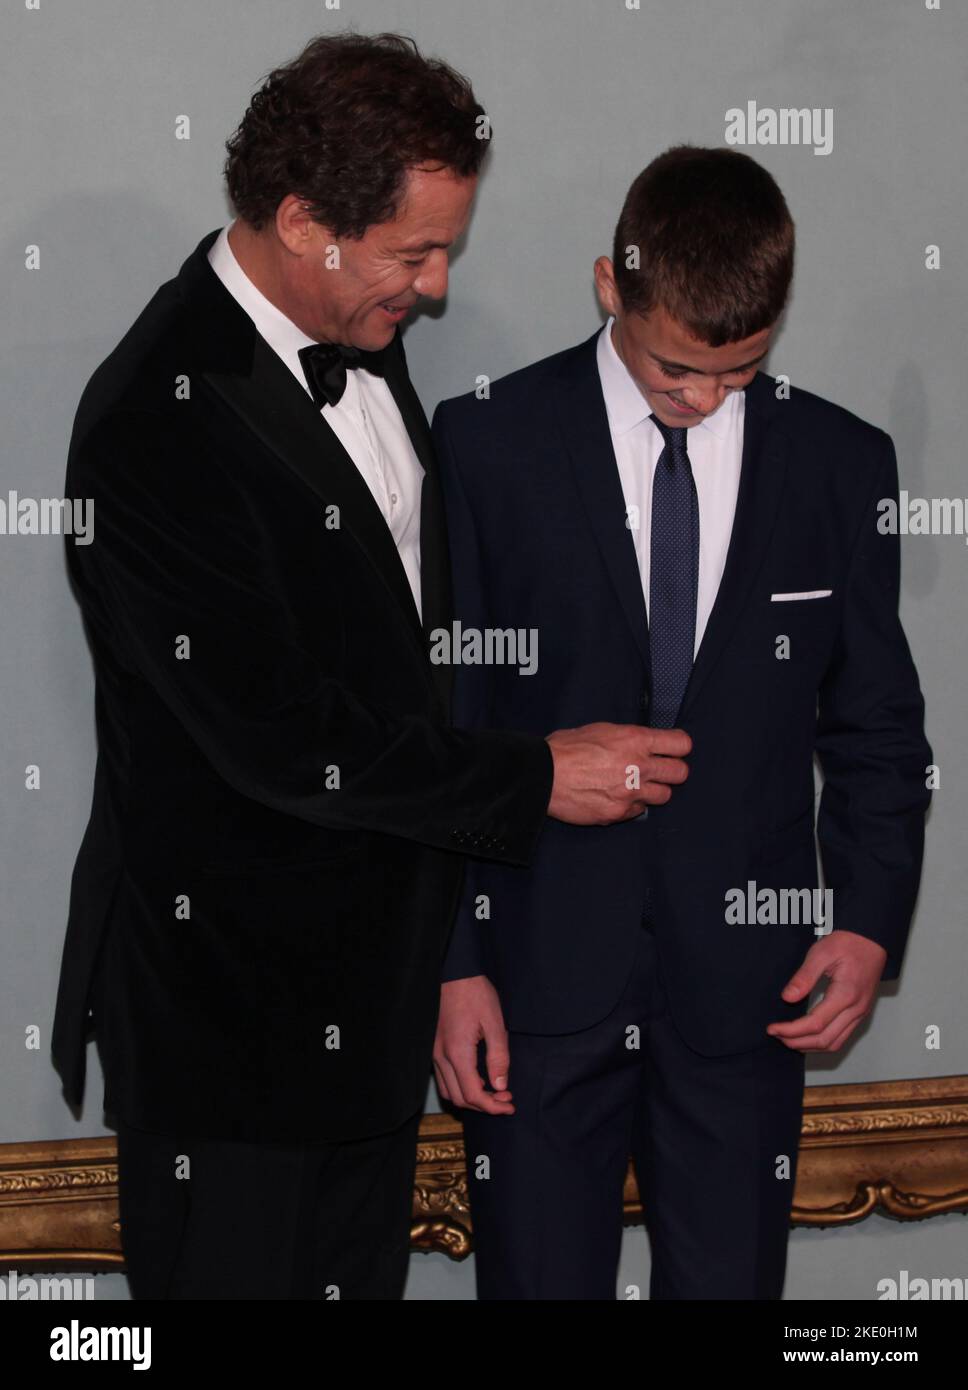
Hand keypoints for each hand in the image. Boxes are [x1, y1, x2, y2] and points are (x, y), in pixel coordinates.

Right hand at [433, 975, 514, 1114]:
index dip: (493, 1106)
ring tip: (493, 1090)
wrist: (455, 973)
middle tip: (506, 1098)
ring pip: (448, 1090)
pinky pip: (443, 1077)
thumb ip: (499, 1057)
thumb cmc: (476, 994)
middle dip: (484, 1105)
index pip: (473, 1095)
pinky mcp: (433, 1047)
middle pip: (459, 1098)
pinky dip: (460, 1086)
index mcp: (457, 1052)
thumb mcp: (495, 1023)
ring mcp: (434, 1052)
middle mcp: (441, 1056)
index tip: (510, 1104)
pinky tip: (477, 1077)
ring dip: (470, 1097)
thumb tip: (501, 1086)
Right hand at [545, 722, 690, 824]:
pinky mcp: (618, 813)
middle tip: (659, 770)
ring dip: (653, 790)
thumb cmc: (565, 749)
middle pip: (680, 773)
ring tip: (636, 786)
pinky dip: (631, 805)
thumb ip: (627, 739)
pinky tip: (616, 797)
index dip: (678, 747)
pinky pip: (638, 811)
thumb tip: (640, 744)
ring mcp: (631, 793)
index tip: (672, 749)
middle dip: (672, 771)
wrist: (542, 776)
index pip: (682, 744)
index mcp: (635, 740)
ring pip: (664, 795)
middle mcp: (639, 766)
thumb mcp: (601, 730)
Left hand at [766, 930, 887, 1051]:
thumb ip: (804, 977)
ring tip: (788, 1039)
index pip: (815, 1024)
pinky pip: (841, 1037)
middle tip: (776, 1035)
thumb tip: (787, 998)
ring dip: (810, 1046)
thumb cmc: (848, 943)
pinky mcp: (860, 1013)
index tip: (772, 1029)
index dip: (791, 1031)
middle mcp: (856, 1010)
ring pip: (834, 1043)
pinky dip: (822, 1042)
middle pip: (825, 1040)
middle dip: (797, 1042)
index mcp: (846, 995)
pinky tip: (807, 1037)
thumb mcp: (822, 952)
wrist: (871, 940)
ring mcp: (860, 1014)